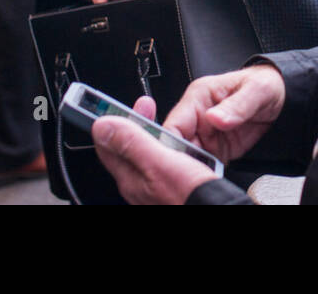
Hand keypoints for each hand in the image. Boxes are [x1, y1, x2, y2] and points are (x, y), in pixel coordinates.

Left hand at [93, 96, 220, 204]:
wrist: (215, 214)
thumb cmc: (191, 198)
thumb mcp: (160, 164)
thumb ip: (132, 143)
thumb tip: (102, 126)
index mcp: (131, 178)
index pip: (108, 144)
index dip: (112, 119)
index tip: (118, 103)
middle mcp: (140, 185)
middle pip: (129, 147)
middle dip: (137, 122)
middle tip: (147, 105)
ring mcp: (156, 188)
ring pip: (149, 154)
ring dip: (155, 134)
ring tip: (166, 122)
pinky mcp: (173, 189)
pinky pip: (166, 163)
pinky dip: (171, 148)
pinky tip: (182, 145)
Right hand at [163, 65, 285, 162]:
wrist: (283, 98)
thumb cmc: (266, 85)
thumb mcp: (257, 91)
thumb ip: (236, 105)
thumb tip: (214, 118)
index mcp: (199, 96)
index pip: (174, 124)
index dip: (172, 144)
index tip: (182, 159)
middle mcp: (198, 116)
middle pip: (178, 145)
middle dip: (184, 160)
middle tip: (198, 170)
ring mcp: (206, 134)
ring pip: (189, 157)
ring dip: (195, 167)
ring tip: (207, 172)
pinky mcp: (217, 148)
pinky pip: (205, 164)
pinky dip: (207, 172)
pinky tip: (213, 173)